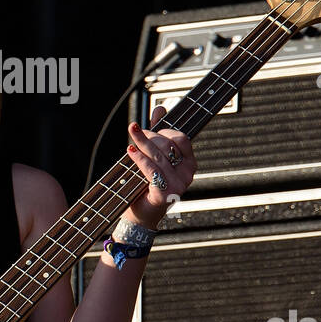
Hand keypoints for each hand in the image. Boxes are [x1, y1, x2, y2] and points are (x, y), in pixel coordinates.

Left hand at [124, 105, 195, 227]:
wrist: (141, 213)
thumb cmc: (148, 184)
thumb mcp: (155, 156)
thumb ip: (159, 132)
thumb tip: (160, 108)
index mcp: (190, 163)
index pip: (182, 139)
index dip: (165, 131)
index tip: (151, 129)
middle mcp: (188, 174)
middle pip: (168, 145)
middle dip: (149, 136)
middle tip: (135, 131)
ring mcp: (178, 185)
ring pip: (158, 156)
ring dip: (142, 142)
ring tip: (131, 133)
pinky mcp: (166, 194)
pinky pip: (151, 169)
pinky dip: (139, 158)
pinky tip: (130, 150)